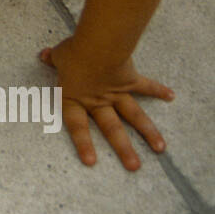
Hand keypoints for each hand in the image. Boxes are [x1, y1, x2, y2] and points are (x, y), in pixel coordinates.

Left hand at [38, 38, 173, 169]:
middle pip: (111, 128)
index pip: (77, 126)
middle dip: (124, 149)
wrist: (97, 46)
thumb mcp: (59, 56)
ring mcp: (116, 92)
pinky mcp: (130, 80)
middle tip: (134, 167)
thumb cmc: (74, 53)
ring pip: (134, 115)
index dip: (83, 144)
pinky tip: (172, 96)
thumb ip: (52, 59)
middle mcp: (98, 100)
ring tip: (161, 148)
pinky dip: (159, 89)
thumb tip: (43, 55)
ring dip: (148, 132)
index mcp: (76, 98)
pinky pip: (146, 86)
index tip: (91, 163)